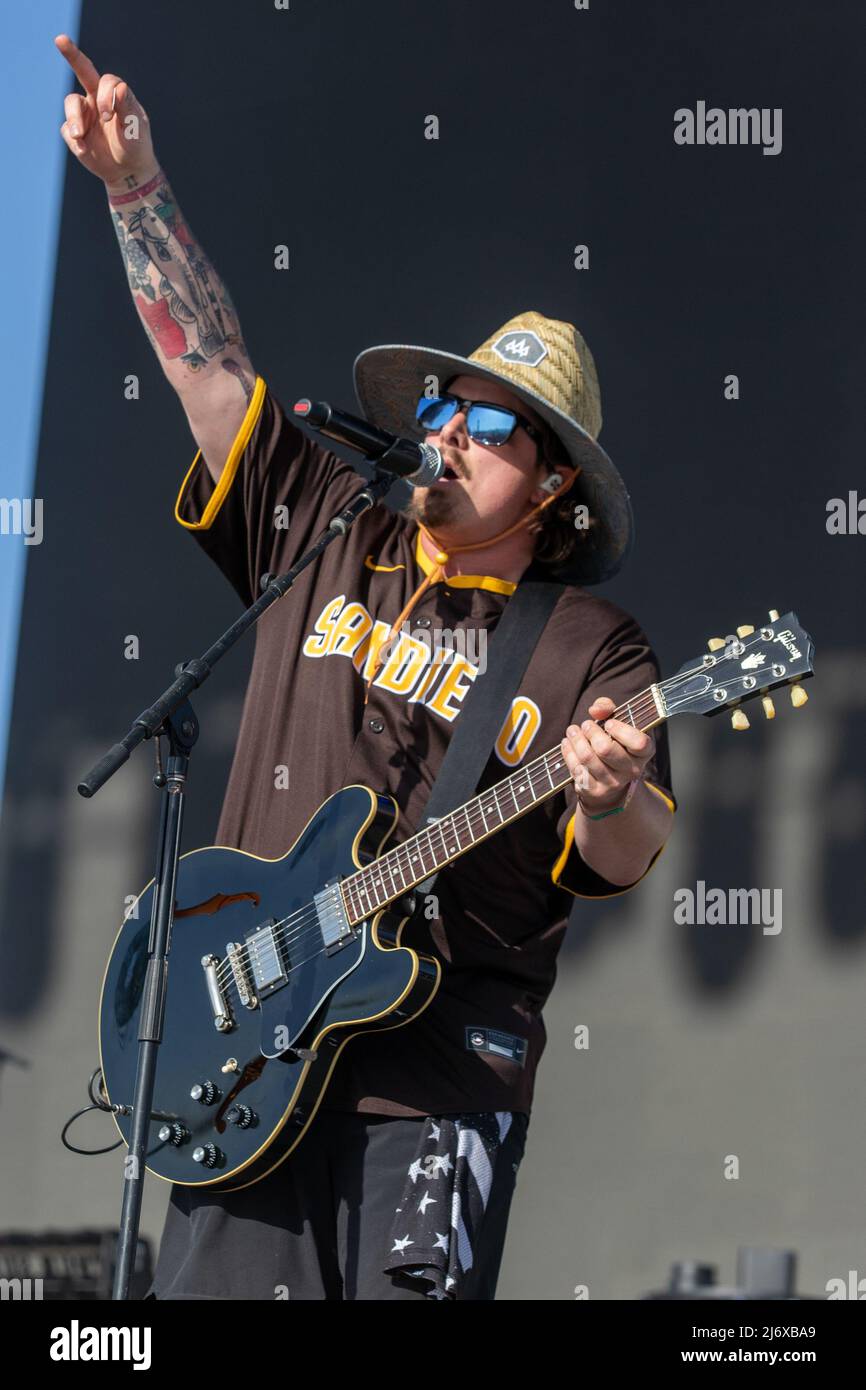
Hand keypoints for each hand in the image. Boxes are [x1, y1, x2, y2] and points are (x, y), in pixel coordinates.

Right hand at [55, 34, 158, 187]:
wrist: (128, 171)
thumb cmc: (136, 145)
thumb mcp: (135, 129)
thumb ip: (127, 108)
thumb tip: (121, 87)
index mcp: (114, 94)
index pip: (105, 81)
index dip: (105, 96)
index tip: (108, 115)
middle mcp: (96, 98)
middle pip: (82, 70)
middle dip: (71, 53)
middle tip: (60, 39)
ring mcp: (84, 114)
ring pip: (71, 103)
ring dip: (74, 118)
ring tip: (79, 135)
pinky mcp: (74, 133)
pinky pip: (68, 130)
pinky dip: (75, 141)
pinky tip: (84, 150)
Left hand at [560, 696, 654, 814]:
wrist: (608, 782)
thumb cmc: (613, 743)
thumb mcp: (616, 723)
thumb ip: (608, 708)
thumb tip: (595, 709)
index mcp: (643, 753)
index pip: (639, 743)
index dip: (621, 730)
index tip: (608, 723)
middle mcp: (632, 770)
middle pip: (605, 749)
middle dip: (591, 732)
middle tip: (585, 724)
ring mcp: (613, 783)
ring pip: (587, 757)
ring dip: (576, 739)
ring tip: (572, 730)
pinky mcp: (595, 791)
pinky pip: (577, 769)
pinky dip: (568, 753)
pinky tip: (567, 744)